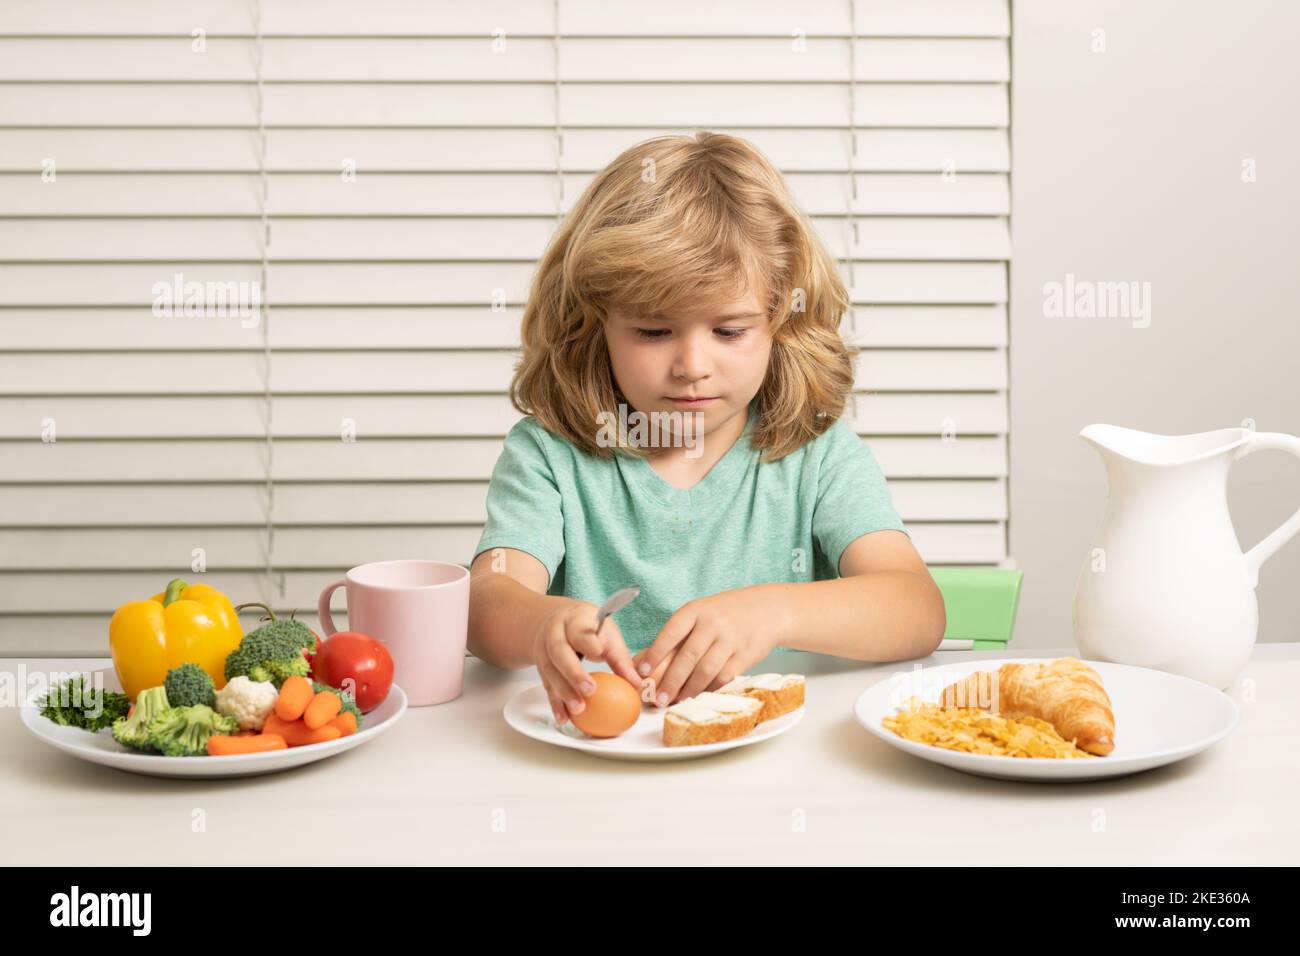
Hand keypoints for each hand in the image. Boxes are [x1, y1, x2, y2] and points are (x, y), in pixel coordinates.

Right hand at [531, 600, 642, 726]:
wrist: (558, 621)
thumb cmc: (588, 628)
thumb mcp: (605, 632)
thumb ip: (619, 657)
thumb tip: (637, 684)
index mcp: (574, 620)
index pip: (580, 630)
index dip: (588, 642)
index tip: (598, 652)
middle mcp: (555, 633)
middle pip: (560, 652)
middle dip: (574, 672)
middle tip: (590, 690)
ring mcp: (543, 650)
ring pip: (550, 671)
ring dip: (564, 692)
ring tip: (579, 709)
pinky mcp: (541, 668)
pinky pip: (546, 686)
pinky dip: (555, 704)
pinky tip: (563, 718)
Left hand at [633, 588, 782, 707]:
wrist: (768, 609)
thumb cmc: (725, 614)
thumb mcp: (701, 613)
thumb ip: (678, 634)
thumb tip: (644, 661)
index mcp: (696, 610)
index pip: (670, 632)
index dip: (655, 653)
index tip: (642, 672)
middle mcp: (713, 622)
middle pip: (688, 656)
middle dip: (670, 681)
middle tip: (658, 698)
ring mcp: (731, 639)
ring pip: (706, 670)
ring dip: (689, 689)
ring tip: (677, 700)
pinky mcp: (745, 655)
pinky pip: (723, 677)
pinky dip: (709, 689)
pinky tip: (699, 695)